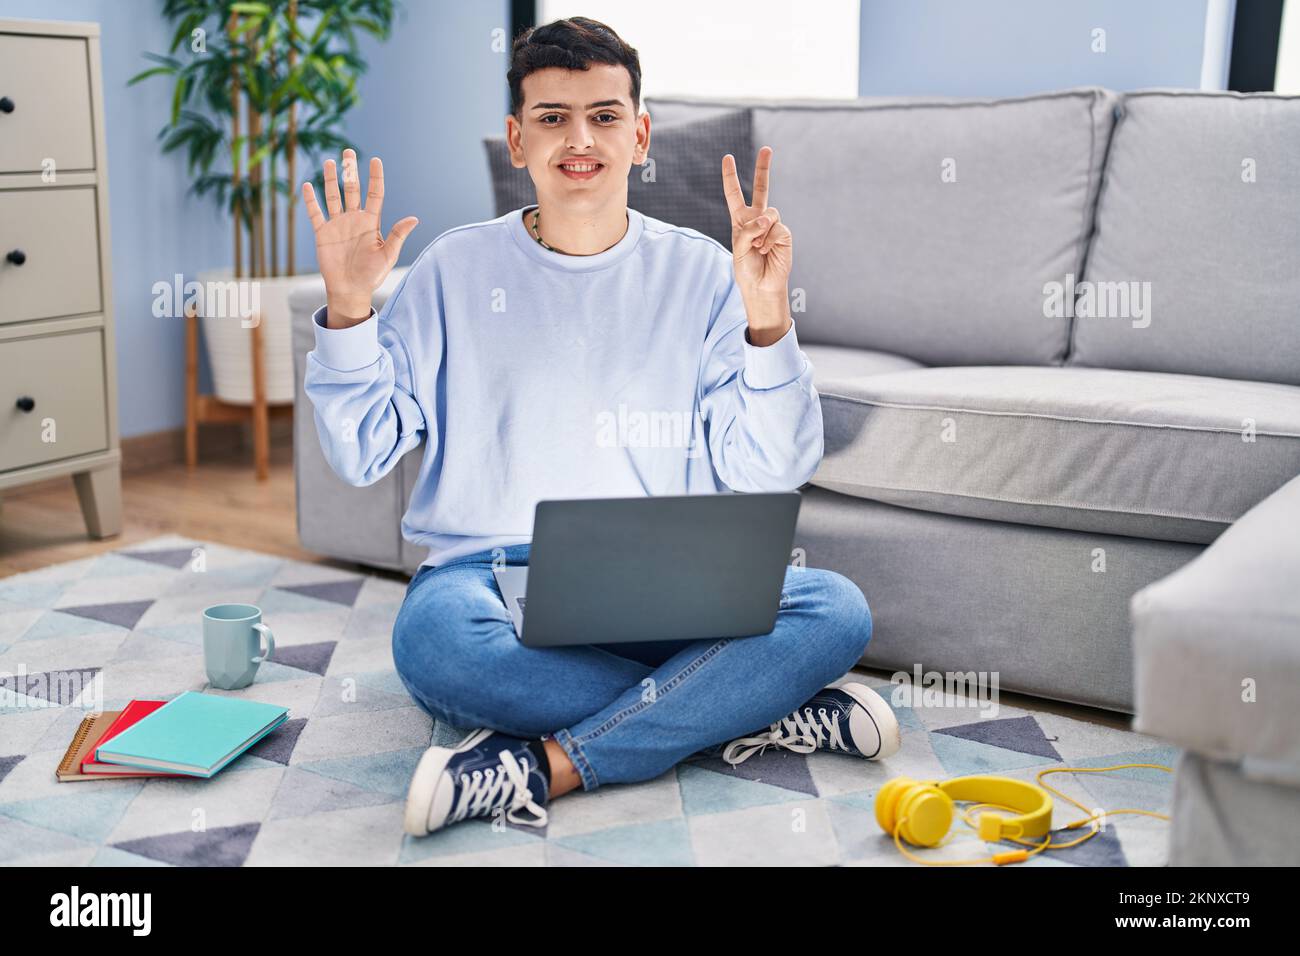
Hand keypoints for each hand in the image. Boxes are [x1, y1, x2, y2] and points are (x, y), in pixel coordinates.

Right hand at [302, 148, 418, 326]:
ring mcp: (337, 225)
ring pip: (333, 196)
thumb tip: (414, 218)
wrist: (351, 290)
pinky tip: (307, 185)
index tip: (376, 160)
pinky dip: (311, 200)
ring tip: (329, 162)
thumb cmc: (372, 275)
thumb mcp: (387, 255)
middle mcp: (354, 219)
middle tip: (348, 152)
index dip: (375, 177)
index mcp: (371, 222)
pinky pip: (315, 213)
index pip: (374, 194)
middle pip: (352, 189)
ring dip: (330, 180)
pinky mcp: (322, 233)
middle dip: (350, 171)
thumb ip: (397, 235)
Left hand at [722, 146, 792, 311]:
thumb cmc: (746, 269)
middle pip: (762, 188)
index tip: (728, 158)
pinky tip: (766, 251)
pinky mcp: (784, 233)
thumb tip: (766, 217)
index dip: (731, 176)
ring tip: (757, 248)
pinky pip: (777, 228)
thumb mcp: (738, 248)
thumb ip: (749, 230)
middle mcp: (757, 219)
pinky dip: (769, 240)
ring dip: (760, 232)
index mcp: (741, 220)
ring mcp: (772, 225)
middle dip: (764, 168)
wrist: (761, 285)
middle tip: (767, 149)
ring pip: (769, 213)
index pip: (735, 194)